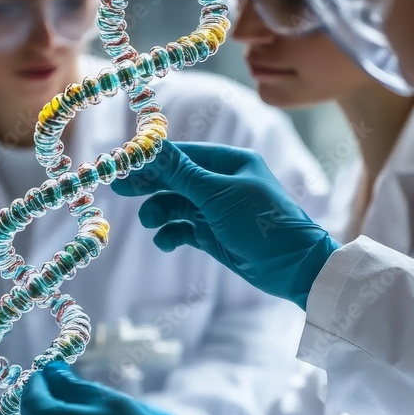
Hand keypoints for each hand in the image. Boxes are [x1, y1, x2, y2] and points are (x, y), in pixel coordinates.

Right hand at [111, 141, 339, 308]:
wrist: (294, 268)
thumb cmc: (262, 223)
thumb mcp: (218, 195)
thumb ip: (181, 172)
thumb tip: (151, 146)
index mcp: (231, 163)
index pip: (184, 154)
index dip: (154, 159)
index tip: (125, 163)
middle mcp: (223, 183)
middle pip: (177, 178)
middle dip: (151, 184)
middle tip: (120, 189)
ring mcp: (219, 210)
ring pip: (178, 205)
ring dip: (160, 211)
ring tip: (150, 222)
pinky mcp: (215, 235)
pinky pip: (185, 229)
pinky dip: (172, 233)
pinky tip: (164, 242)